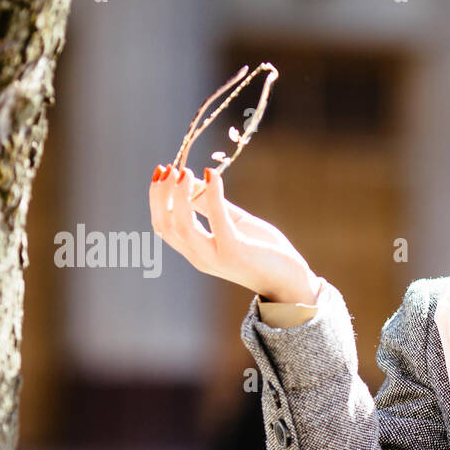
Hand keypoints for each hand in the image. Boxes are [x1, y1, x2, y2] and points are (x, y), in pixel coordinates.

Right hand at [148, 164, 320, 301]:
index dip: (157, 198)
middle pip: (165, 225)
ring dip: (179, 196)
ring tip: (184, 172)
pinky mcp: (234, 252)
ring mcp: (215, 257)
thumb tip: (192, 180)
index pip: (163, 225)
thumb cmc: (264, 252)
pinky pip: (217, 220)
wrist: (291, 280)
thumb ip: (213, 206)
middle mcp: (200, 257)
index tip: (162, 171)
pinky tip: (212, 175)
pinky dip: (212, 195)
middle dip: (161, 194)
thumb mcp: (234, 224)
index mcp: (196, 251)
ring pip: (181, 226)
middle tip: (168, 169)